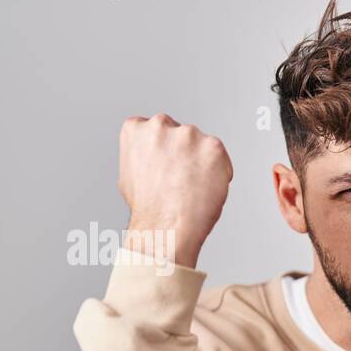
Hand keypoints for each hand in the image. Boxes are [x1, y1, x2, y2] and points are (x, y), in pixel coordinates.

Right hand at [118, 113, 232, 268]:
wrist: (165, 226)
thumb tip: (151, 154)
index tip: (167, 168)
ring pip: (202, 146)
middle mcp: (161, 124)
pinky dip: (220, 173)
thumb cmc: (148, 208)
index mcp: (136, 127)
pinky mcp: (213, 147)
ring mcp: (188, 134)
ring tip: (192, 188)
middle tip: (181, 181)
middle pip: (182, 135)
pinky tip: (206, 188)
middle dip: (185, 154)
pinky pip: (222, 158)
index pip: (158, 130)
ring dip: (202, 163)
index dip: (166, 153)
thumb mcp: (127, 172)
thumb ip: (142, 154)